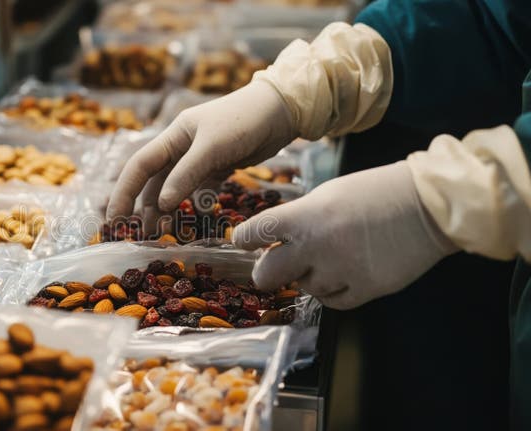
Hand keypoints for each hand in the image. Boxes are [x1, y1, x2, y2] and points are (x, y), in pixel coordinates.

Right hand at [106, 81, 296, 227]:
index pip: (139, 166)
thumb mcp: (212, 147)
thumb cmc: (244, 121)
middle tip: (137, 234)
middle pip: (153, 181)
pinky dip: (195, 204)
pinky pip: (199, 189)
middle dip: (143, 207)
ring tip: (162, 233)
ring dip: (167, 209)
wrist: (282, 110)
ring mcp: (200, 158)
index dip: (124, 192)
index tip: (116, 219)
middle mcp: (181, 147)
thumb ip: (187, 175)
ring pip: (175, 188)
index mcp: (173, 136)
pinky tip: (196, 217)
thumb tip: (162, 204)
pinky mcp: (218, 166)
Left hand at [233, 162, 457, 309]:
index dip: (243, 239)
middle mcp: (317, 246)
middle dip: (266, 272)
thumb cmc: (377, 193)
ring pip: (304, 287)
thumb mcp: (329, 193)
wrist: (429, 205)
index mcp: (305, 216)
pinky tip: (344, 273)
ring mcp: (340, 271)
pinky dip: (333, 292)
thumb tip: (274, 239)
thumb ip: (299, 218)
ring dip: (311, 276)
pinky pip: (332, 302)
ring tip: (333, 256)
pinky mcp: (364, 290)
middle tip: (273, 267)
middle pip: (267, 275)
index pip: (255, 233)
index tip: (241, 242)